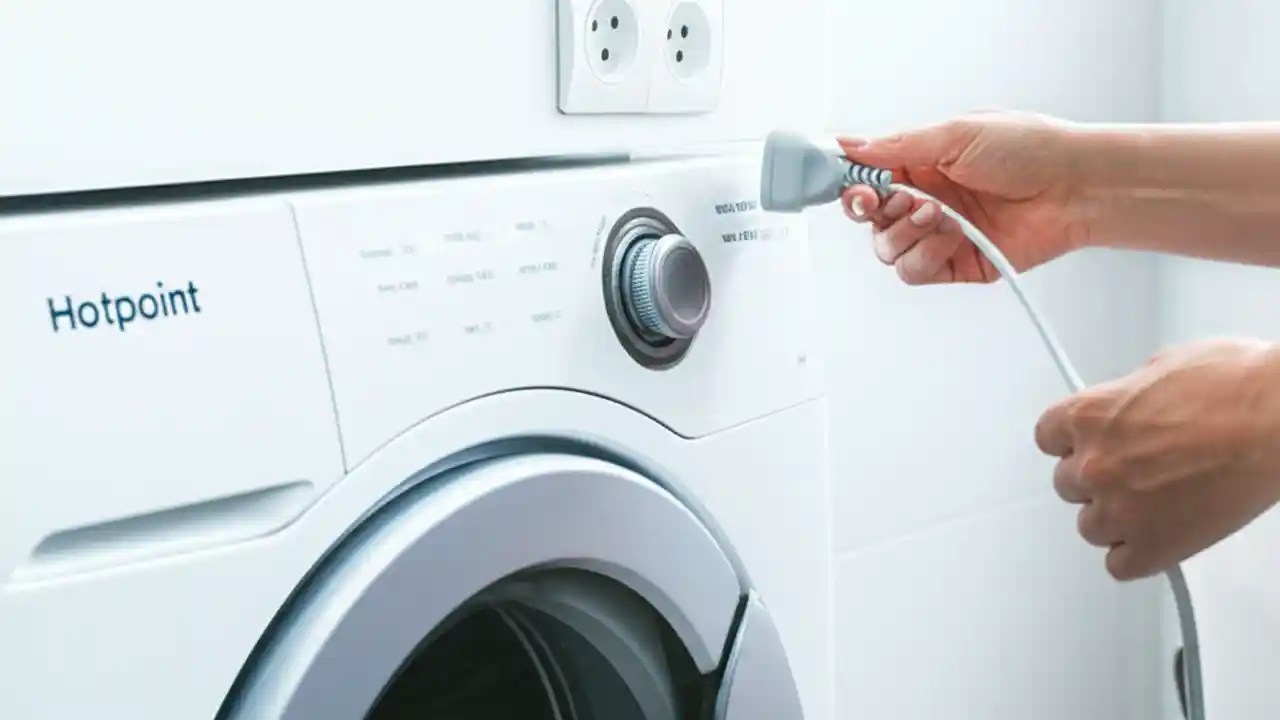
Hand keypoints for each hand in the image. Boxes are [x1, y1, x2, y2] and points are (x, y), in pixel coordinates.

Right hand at [839, 110, 1086, 284]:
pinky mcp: (956, 264)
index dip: (849, 183)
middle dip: (871, 211)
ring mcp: (938, 234)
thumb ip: (899, 146)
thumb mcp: (957, 133)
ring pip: (887, 249)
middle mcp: (925, 199)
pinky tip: (950, 236)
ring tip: (936, 213)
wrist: (1075, 187)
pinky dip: (925, 254)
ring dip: (903, 233)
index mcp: (921, 163)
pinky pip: (915, 270)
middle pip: (869, 219)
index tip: (846, 184)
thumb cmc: (1031, 149)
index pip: (866, 177)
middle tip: (886, 201)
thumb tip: (853, 146)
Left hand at [1035, 338, 1279, 579]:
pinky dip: (1136, 554)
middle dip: (1097, 479)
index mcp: (1089, 415)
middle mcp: (1094, 464)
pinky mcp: (1153, 547)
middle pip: (1067, 484)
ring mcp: (1120, 509)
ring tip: (1152, 505)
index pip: (1047, 437)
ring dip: (1114, 518)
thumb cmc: (1239, 387)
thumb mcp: (1164, 365)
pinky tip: (1157, 538)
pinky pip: (1119, 565)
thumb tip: (1129, 403)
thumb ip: (1128, 393)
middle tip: (1133, 473)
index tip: (1085, 445)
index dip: (1071, 442)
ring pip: (1090, 527)